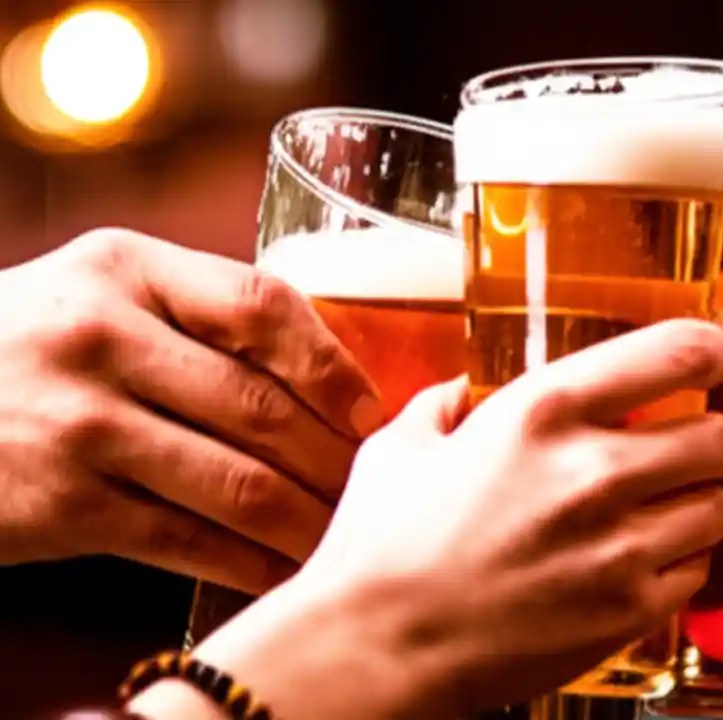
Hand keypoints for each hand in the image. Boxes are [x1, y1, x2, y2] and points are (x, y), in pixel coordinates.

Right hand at [0, 228, 382, 591]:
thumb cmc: (35, 344)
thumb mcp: (102, 290)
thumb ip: (197, 311)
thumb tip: (334, 369)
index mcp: (126, 266)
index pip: (260, 304)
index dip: (334, 364)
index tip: (373, 410)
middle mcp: (101, 336)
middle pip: (261, 406)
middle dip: (337, 458)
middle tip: (380, 487)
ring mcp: (78, 423)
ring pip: (238, 482)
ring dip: (308, 518)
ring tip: (347, 535)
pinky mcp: (62, 504)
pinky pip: (188, 539)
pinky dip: (251, 560)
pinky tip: (285, 567)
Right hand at [156, 320, 722, 718]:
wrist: (377, 649)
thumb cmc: (382, 548)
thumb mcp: (402, 447)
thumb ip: (449, 404)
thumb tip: (468, 391)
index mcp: (543, 411)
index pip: (677, 353)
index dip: (711, 351)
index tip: (713, 358)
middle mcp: (595, 470)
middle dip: (721, 439)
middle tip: (700, 448)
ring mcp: (619, 545)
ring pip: (720, 508)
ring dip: (699, 505)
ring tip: (663, 512)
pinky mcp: (629, 609)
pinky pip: (697, 570)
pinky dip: (680, 564)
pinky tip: (638, 563)